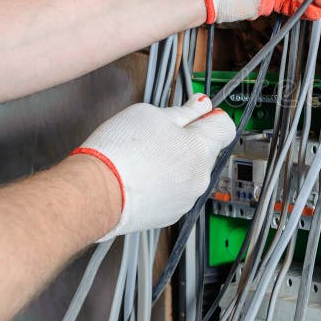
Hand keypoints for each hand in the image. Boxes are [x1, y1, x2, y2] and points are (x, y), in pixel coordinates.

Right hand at [71, 94, 234, 239]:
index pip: (225, 126)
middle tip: (159, 135)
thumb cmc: (120, 152)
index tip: (196, 114)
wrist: (95, 194)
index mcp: (202, 147)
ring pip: (190, 172)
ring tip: (146, 158)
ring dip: (176, 163)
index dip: (209, 116)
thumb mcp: (150, 114)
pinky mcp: (171, 214)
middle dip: (189, 141)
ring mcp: (187, 198)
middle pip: (206, 150)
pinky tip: (142, 177)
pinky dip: (164, 184)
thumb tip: (199, 106)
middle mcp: (201, 176)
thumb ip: (183, 111)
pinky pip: (175, 192)